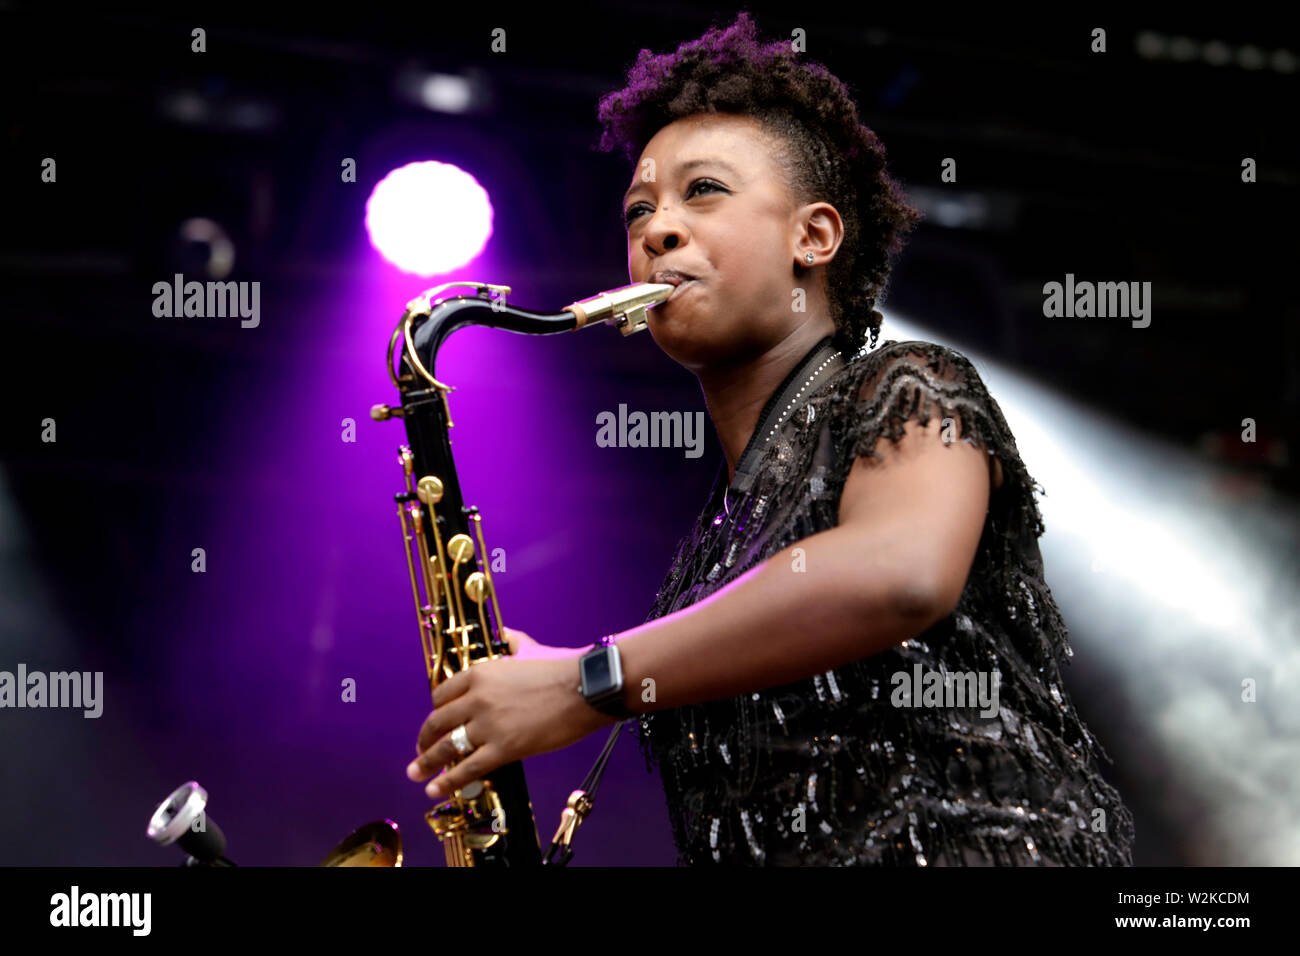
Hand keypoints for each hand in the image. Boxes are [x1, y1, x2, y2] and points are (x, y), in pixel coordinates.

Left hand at [405, 633, 614, 798]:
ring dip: (427, 763)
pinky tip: (436, 790)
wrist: (586, 687)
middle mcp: (477, 698)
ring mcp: (489, 724)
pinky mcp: (504, 747)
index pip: (442, 694)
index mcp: (480, 673)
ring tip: (416, 773)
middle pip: (438, 722)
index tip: (435, 720)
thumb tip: (507, 634)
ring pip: (447, 747)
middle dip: (424, 739)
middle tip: (420, 751)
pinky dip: (449, 782)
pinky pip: (468, 768)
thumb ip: (513, 642)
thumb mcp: (530, 648)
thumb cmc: (562, 668)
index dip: (436, 710)